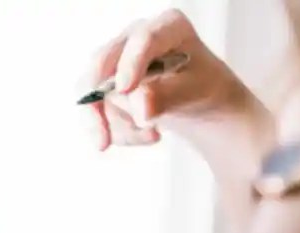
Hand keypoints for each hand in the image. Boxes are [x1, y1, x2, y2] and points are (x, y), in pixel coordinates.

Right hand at [82, 8, 265, 159]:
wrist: (200, 106)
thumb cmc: (203, 89)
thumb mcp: (194, 93)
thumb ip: (167, 97)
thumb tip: (140, 109)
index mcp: (168, 27)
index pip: (143, 39)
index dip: (131, 62)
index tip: (125, 89)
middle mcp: (135, 39)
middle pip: (102, 63)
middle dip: (99, 102)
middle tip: (104, 138)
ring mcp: (116, 62)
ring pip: (96, 95)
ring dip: (120, 125)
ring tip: (155, 136)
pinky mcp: (104, 86)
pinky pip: (97, 113)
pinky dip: (118, 132)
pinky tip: (147, 136)